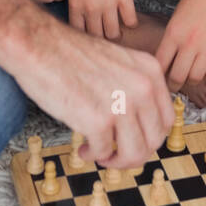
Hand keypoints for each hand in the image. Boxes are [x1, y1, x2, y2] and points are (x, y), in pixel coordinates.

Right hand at [13, 20, 174, 168]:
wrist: (38, 44)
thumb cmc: (69, 54)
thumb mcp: (117, 63)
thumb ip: (133, 88)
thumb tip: (138, 125)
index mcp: (149, 71)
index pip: (167, 119)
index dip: (151, 137)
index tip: (135, 141)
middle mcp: (142, 87)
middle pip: (155, 139)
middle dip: (136, 154)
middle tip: (117, 154)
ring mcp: (122, 104)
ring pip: (135, 153)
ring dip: (117, 161)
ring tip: (100, 154)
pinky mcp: (98, 120)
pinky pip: (104, 152)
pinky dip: (93, 155)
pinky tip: (82, 148)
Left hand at [68, 0, 136, 39]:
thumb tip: (80, 13)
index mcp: (75, 3)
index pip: (78, 32)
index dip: (85, 34)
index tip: (91, 32)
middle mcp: (90, 7)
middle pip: (96, 36)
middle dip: (101, 36)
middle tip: (106, 33)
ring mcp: (108, 4)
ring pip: (113, 33)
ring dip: (116, 32)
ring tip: (119, 28)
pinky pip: (130, 21)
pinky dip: (131, 22)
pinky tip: (130, 18)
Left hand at [155, 0, 205, 91]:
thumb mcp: (176, 16)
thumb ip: (171, 38)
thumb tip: (165, 60)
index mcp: (174, 33)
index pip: (160, 64)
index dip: (157, 75)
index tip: (158, 79)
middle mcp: (190, 42)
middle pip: (177, 76)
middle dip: (172, 84)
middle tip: (172, 86)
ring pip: (196, 78)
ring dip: (191, 80)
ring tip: (189, 77)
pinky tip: (205, 69)